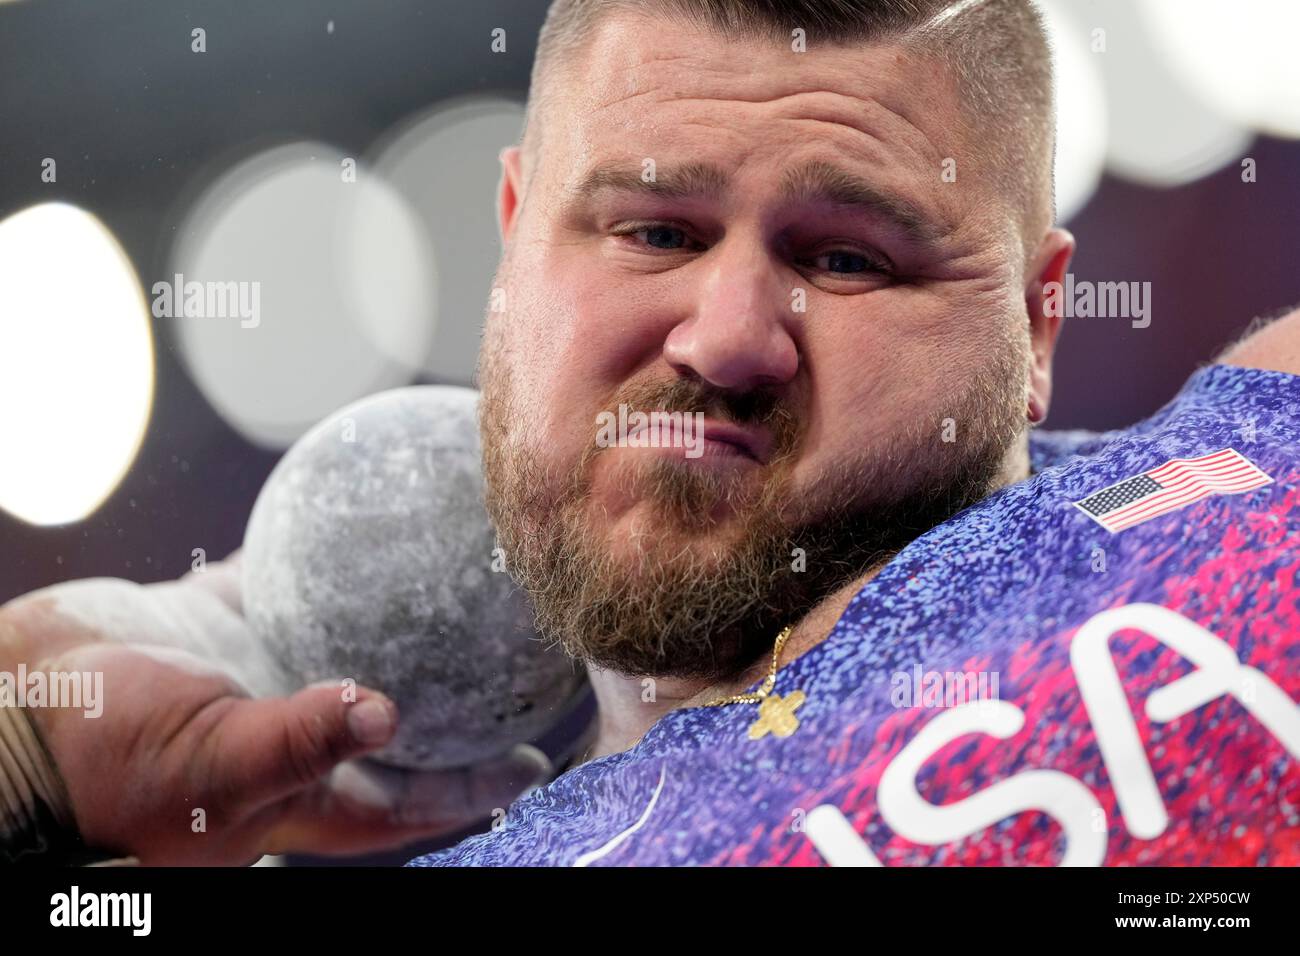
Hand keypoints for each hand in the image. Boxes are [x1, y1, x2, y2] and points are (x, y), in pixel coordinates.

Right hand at [1, 568, 551, 865]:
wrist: (14, 706)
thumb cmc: (103, 760)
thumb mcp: (211, 763)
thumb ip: (299, 739)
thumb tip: (386, 714)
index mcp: (299, 792)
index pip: (409, 800)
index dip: (473, 787)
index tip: (536, 763)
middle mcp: (292, 733)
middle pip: (397, 724)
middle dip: (455, 701)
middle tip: (519, 660)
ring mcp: (259, 674)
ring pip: (349, 643)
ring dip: (399, 621)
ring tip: (462, 577)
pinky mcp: (223, 622)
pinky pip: (289, 584)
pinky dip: (323, 558)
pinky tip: (363, 519)